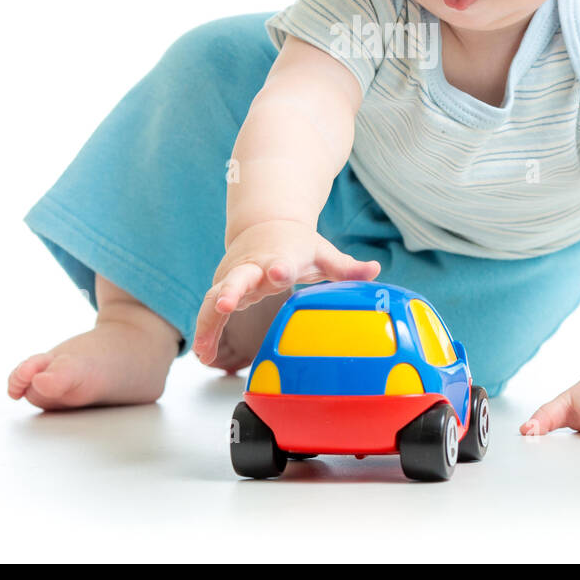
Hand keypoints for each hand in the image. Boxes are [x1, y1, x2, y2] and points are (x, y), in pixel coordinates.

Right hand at [191, 219, 380, 364]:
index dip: (280, 267)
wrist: (264, 224)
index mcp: (281, 255)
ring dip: (209, 320)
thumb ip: (345, 266)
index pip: (281, 260)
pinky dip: (206, 331)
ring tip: (204, 349)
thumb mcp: (322, 252)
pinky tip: (204, 355)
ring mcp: (235, 276)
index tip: (279, 272)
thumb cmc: (297, 244)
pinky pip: (210, 311)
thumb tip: (375, 270)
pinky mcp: (224, 287)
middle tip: (225, 304)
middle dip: (232, 290)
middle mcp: (254, 265)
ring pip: (216, 296)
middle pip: (239, 277)